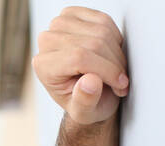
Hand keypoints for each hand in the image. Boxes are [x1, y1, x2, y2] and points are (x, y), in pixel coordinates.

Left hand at [33, 6, 128, 125]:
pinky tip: (111, 53)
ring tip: (116, 70)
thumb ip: (85, 100)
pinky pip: (104, 20)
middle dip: (114, 63)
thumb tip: (91, 82)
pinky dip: (115, 37)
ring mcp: (59, 25)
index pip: (79, 58)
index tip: (120, 83)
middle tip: (120, 81)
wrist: (86, 91)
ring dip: (116, 52)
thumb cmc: (83, 101)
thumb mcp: (85, 112)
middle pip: (92, 43)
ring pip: (101, 30)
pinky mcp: (73, 14)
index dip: (106, 70)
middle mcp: (47, 42)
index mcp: (44, 66)